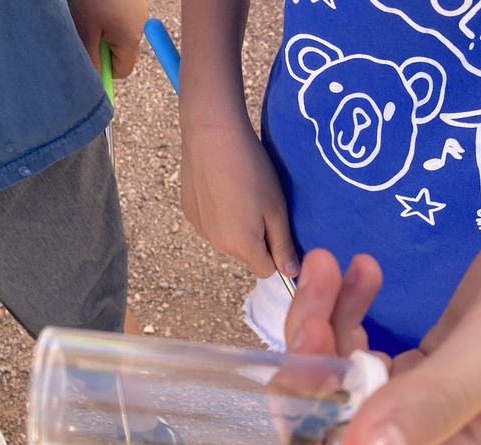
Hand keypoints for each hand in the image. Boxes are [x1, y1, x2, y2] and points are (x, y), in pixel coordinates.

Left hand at [66, 0, 147, 75]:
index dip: (104, 69)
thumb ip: (90, 58)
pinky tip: (97, 2)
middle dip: (103, 46)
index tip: (89, 59)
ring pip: (120, 32)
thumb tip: (93, 81)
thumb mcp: (85, 29)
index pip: (122, 70)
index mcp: (130, 39)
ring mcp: (140, 10)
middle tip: (85, 31)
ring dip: (103, 28)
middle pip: (122, 50)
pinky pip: (121, 16)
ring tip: (90, 12)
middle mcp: (140, 27)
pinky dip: (108, 14)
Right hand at [180, 114, 299, 279]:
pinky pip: (212, 223)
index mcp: (242, 247)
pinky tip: (223, 186)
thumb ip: (283, 245)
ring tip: (241, 191)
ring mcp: (201, 229)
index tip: (279, 227)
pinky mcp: (190, 213)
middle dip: (257, 237)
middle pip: (246, 254)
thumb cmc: (251, 170)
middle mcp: (218, 245)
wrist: (212, 134)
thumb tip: (290, 273)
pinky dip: (220, 211)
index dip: (277, 253)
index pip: (266, 270)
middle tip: (261, 202)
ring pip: (228, 238)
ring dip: (237, 224)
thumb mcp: (276, 209)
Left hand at [279, 175, 480, 444]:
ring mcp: (428, 406)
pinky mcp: (423, 364)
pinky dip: (345, 314)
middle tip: (309, 328)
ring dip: (318, 339)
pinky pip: (358, 354)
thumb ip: (435, 404)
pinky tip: (357, 272)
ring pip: (339, 399)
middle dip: (306, 399)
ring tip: (329, 276)